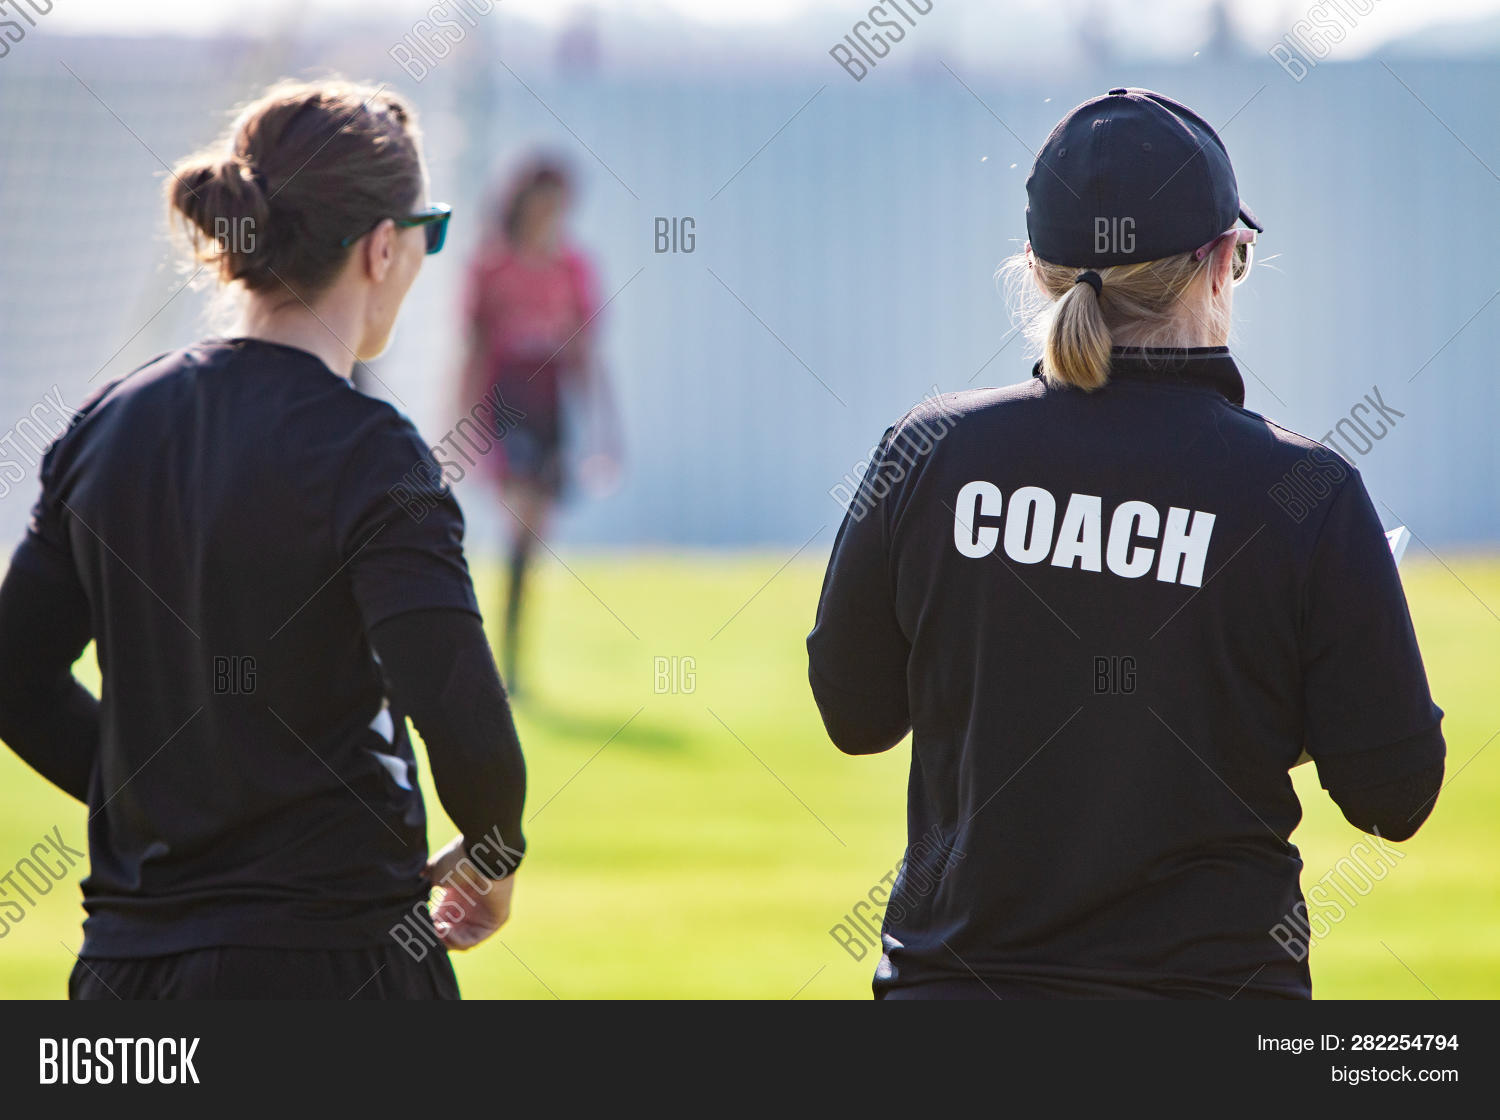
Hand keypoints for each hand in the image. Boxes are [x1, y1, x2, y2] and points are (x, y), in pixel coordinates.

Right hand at [424, 833, 515, 949]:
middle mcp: (470, 907)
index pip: (441, 920)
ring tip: (437, 928)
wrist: (481, 853)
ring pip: (460, 939)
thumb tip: (416, 884)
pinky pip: (473, 939)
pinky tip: (445, 930)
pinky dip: (456, 940)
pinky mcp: (494, 921)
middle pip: (450, 933)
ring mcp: (483, 915)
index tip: (418, 923)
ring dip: (444, 939)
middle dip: (435, 934)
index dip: (428, 925)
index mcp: (457, 897)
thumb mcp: (436, 870)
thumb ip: (427, 881)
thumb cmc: (459, 859)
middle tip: (427, 929)